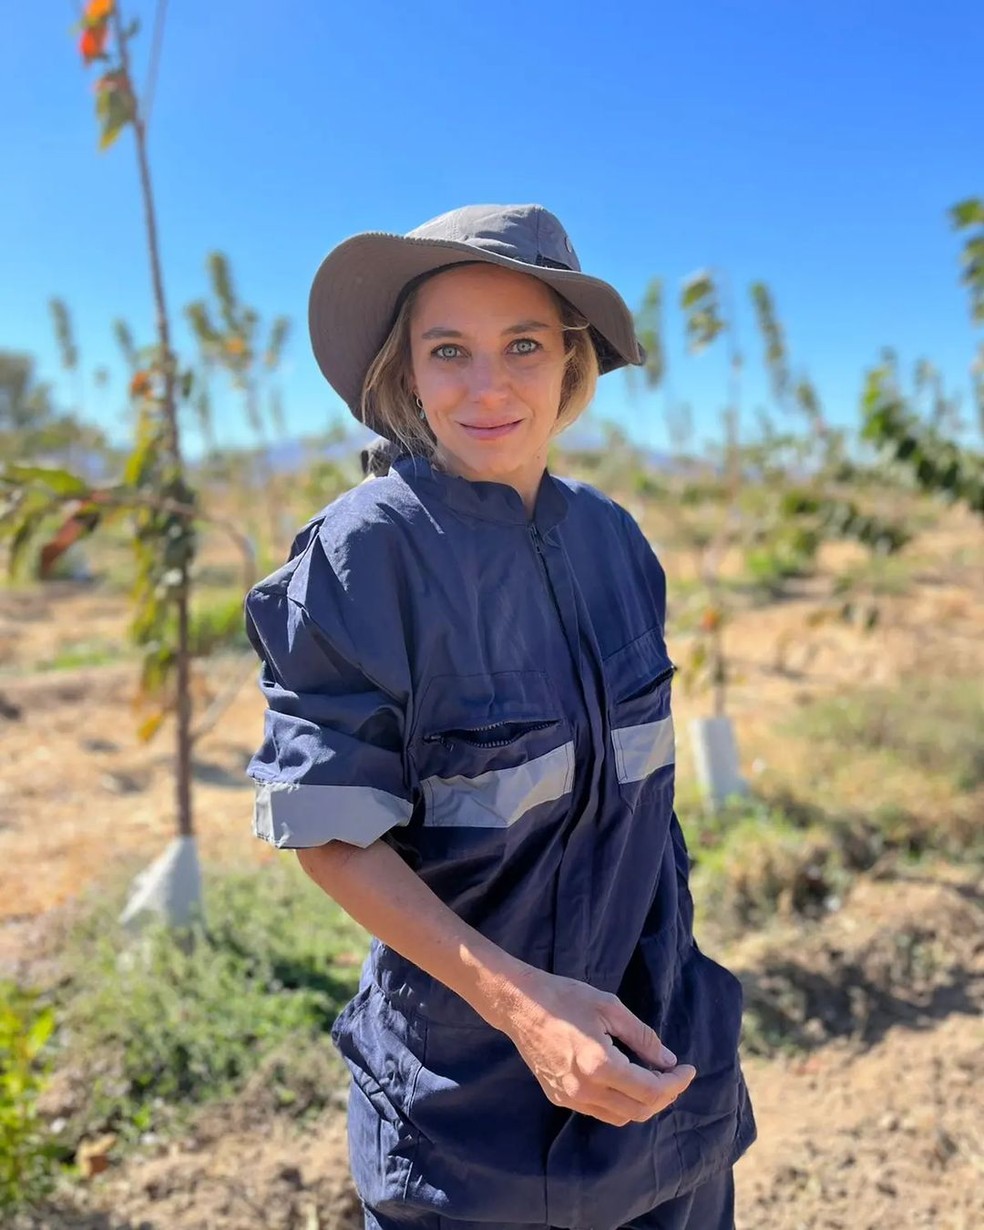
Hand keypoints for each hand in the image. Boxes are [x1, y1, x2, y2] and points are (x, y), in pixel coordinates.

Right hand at [496, 969, 695, 1126]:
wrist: (520, 1005)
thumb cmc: (565, 998)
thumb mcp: (609, 1008)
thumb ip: (642, 1036)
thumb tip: (667, 1060)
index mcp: (600, 1064)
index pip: (651, 1090)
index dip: (676, 1083)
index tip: (688, 1069)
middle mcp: (585, 1089)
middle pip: (639, 1110)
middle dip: (665, 1096)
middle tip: (675, 1075)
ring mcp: (570, 1097)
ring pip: (620, 1117)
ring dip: (643, 1103)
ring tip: (654, 1079)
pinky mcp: (558, 1097)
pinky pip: (599, 1111)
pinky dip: (620, 1103)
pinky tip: (625, 1081)